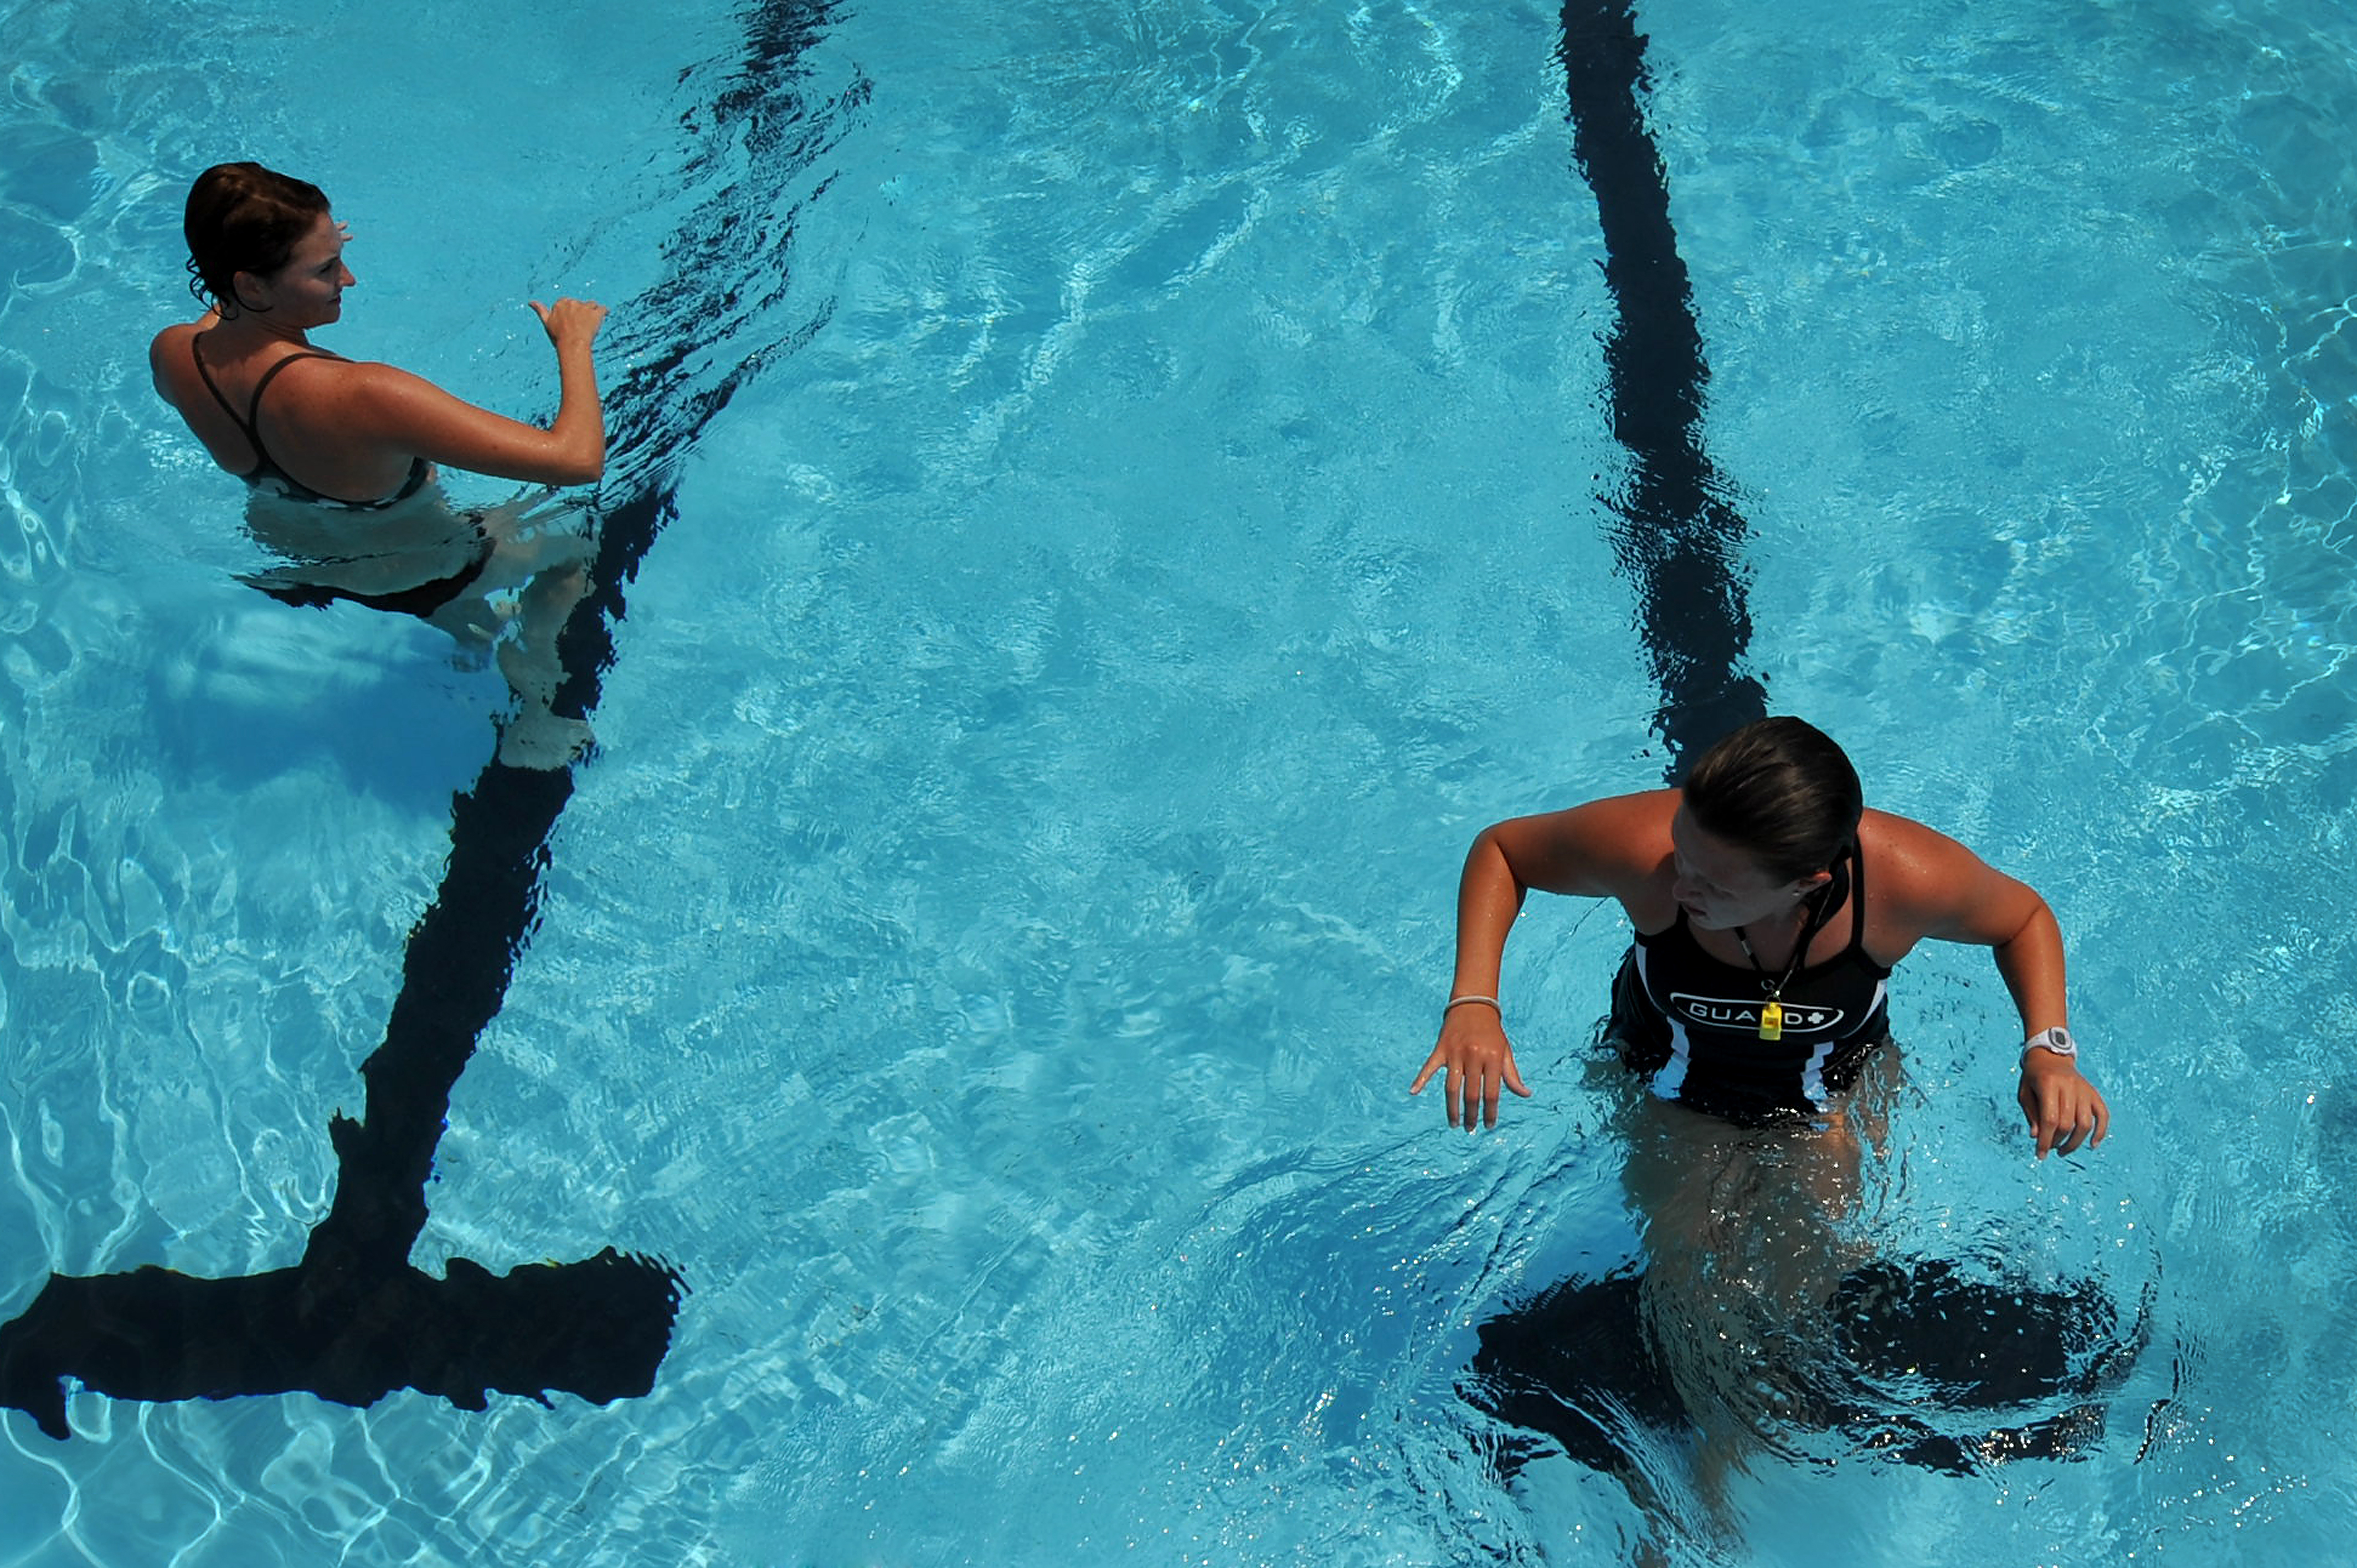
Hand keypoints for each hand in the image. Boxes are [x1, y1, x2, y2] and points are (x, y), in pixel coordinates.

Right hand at [529, 297, 607, 349]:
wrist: (572, 345)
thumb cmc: (559, 335)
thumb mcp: (547, 322)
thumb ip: (540, 310)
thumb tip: (530, 302)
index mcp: (561, 302)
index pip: (570, 304)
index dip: (572, 314)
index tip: (572, 322)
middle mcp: (573, 302)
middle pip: (581, 304)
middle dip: (582, 312)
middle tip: (581, 326)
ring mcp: (585, 307)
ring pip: (592, 305)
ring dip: (592, 312)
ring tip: (591, 323)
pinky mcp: (596, 313)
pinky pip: (603, 308)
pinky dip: (604, 312)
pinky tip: (605, 315)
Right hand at [1409, 1004, 1530, 1130]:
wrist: (1474, 1004)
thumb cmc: (1492, 1031)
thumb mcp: (1505, 1051)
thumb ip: (1512, 1074)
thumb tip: (1525, 1094)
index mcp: (1493, 1058)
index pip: (1492, 1093)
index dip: (1490, 1112)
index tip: (1489, 1125)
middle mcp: (1475, 1056)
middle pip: (1472, 1093)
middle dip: (1472, 1114)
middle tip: (1471, 1129)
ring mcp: (1456, 1052)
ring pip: (1452, 1087)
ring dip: (1453, 1108)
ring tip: (1454, 1123)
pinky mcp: (1441, 1048)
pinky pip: (1429, 1067)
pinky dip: (1421, 1079)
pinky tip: (1413, 1092)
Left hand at [2018, 1050, 2107, 1157]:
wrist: (2050, 1057)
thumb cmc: (2034, 1078)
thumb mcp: (2025, 1094)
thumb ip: (2031, 1115)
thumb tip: (2037, 1137)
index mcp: (2048, 1084)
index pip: (2050, 1119)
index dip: (2045, 1140)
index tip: (2040, 1155)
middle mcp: (2069, 1086)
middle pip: (2067, 1124)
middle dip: (2057, 1142)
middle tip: (2050, 1148)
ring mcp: (2084, 1089)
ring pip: (2085, 1123)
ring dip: (2075, 1142)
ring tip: (2063, 1150)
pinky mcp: (2094, 1093)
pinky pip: (2103, 1115)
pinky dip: (2100, 1132)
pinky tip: (2092, 1144)